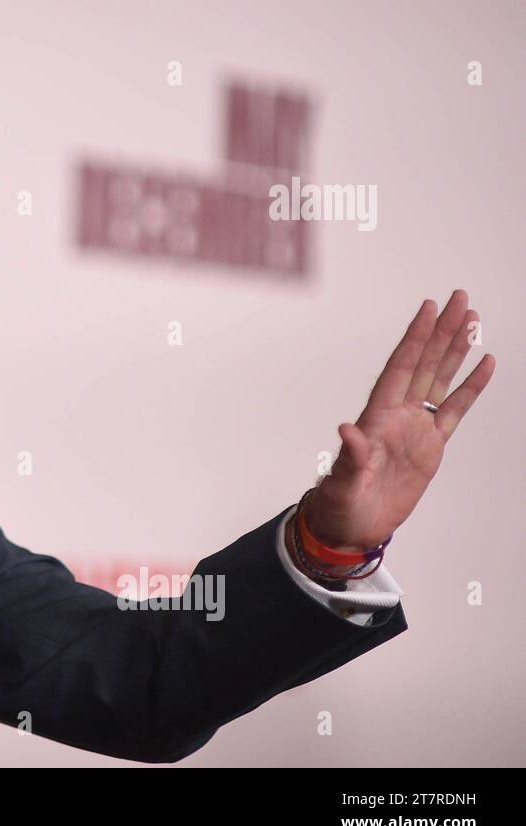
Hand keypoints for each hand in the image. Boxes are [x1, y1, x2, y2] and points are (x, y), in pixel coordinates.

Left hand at [304, 289, 494, 550]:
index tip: (428, 309)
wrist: (352, 527)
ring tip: (473, 319)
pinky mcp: (431, 446)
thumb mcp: (342, 483)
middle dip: (441, 331)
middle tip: (459, 298)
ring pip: (440, 379)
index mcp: (376, 417)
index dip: (414, 338)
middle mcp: (397, 415)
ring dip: (456, 350)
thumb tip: (346, 429)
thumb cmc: (340, 504)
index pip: (400, 368)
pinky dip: (471, 388)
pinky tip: (484, 364)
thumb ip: (349, 457)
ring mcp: (415, 428)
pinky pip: (455, 411)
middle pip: (424, 363)